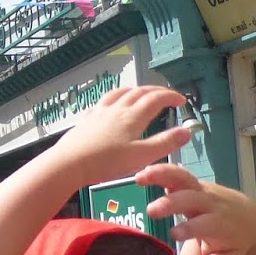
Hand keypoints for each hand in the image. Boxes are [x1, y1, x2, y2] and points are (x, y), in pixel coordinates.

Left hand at [49, 86, 192, 185]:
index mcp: (133, 116)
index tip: (181, 100)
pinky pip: (99, 103)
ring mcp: (98, 113)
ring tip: (139, 93)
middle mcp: (116, 109)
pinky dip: (110, 100)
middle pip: (138, 92)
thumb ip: (165, 143)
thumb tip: (187, 131)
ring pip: (118, 93)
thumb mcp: (142, 156)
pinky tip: (108, 106)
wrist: (68, 164)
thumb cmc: (106, 162)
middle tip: (166, 95)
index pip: (156, 98)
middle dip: (155, 90)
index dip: (171, 96)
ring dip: (133, 90)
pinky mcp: (84, 121)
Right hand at [136, 163, 255, 254]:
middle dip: (172, 203)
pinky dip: (161, 171)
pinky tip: (142, 173)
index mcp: (220, 224)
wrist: (247, 217)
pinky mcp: (192, 183)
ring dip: (163, 176)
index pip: (205, 224)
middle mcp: (211, 204)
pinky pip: (177, 174)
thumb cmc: (232, 243)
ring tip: (141, 177)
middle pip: (192, 198)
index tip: (174, 234)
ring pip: (184, 179)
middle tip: (151, 211)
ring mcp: (201, 190)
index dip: (191, 228)